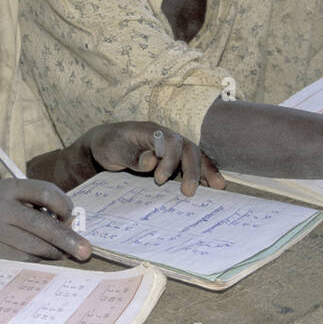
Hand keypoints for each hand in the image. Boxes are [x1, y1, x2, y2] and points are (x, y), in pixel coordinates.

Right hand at [0, 179, 91, 261]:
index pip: (44, 191)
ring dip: (54, 253)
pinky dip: (37, 261)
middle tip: (85, 251)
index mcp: (7, 187)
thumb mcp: (7, 195)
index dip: (64, 205)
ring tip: (63, 254)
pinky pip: (22, 260)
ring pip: (34, 246)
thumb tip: (71, 224)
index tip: (71, 215)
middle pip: (43, 225)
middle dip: (68, 239)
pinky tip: (42, 259)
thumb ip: (35, 203)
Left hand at [84, 122, 224, 195]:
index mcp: (152, 132)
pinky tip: (212, 187)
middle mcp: (166, 138)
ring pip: (195, 157)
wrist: (104, 145)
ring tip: (218, 188)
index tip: (158, 179)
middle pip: (188, 150)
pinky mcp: (173, 161)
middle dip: (192, 170)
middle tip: (188, 192)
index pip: (171, 142)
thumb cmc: (109, 144)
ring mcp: (172, 149)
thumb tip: (152, 161)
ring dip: (206, 172)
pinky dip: (203, 175)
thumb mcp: (113, 150)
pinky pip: (191, 166)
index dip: (169, 161)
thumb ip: (132, 156)